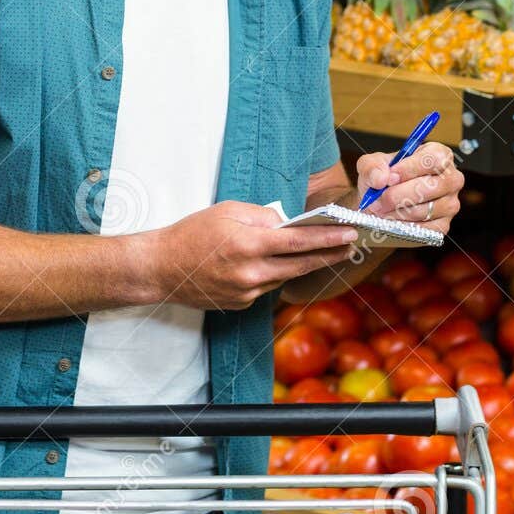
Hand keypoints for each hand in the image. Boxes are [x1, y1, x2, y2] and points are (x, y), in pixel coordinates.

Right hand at [136, 201, 359, 310]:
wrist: (162, 268)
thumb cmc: (192, 233)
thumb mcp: (228, 210)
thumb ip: (263, 215)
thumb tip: (288, 222)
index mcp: (249, 244)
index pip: (300, 241)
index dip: (328, 237)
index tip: (350, 233)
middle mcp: (252, 272)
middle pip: (301, 264)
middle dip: (329, 254)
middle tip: (350, 246)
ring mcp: (247, 292)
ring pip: (285, 276)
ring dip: (302, 265)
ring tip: (321, 251)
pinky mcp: (242, 303)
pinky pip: (267, 286)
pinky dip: (274, 274)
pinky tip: (272, 264)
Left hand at [354, 142, 463, 235]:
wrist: (380, 203)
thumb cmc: (383, 179)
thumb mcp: (372, 165)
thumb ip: (372, 166)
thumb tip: (381, 178)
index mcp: (439, 155)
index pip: (435, 159)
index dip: (411, 168)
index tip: (390, 177)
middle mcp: (451, 179)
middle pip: (431, 186)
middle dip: (399, 195)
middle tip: (377, 200)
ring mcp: (450, 203)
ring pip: (426, 210)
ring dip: (398, 212)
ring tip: (381, 210)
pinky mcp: (443, 225)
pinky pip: (425, 229)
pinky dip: (403, 226)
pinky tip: (391, 221)